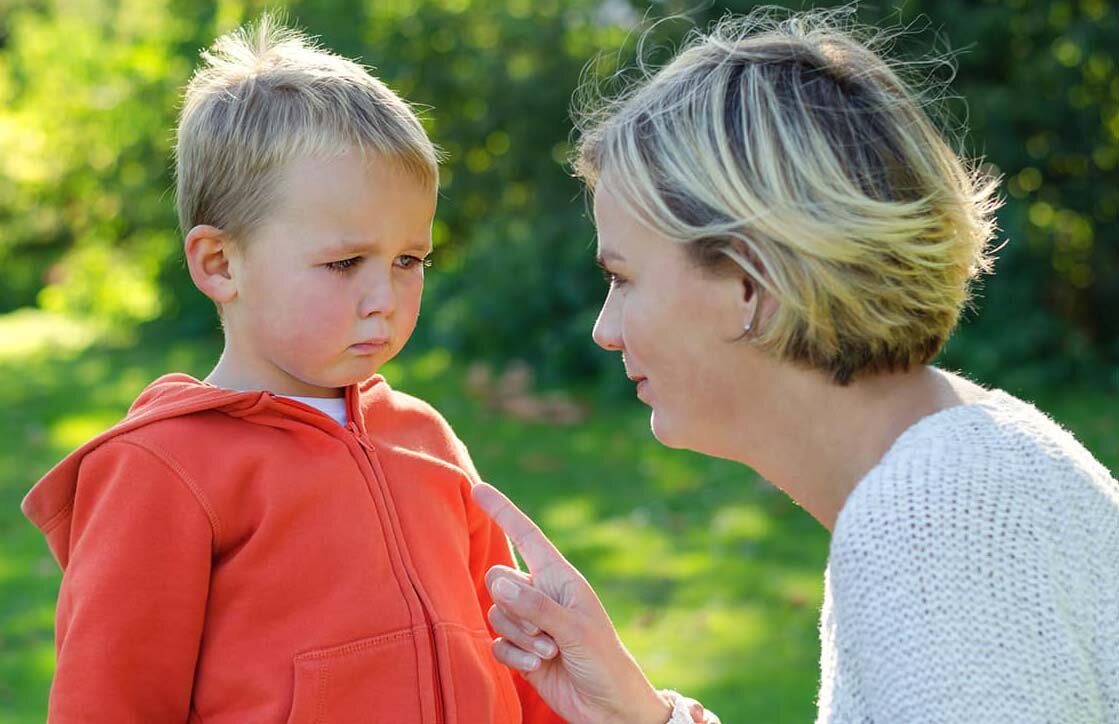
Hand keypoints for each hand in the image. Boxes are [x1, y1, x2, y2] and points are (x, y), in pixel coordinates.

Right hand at [473, 483, 670, 723]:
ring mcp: (529, 623)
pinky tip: (537, 666)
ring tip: (550, 651)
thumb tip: (497, 581)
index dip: (502, 511)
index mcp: (559, 577)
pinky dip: (514, 656)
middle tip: (545, 632)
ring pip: (495, 613)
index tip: (478, 488)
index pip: (526, 535)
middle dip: (515, 608)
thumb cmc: (603, 660)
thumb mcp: (575, 629)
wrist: (608, 706)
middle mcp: (541, 594)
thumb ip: (535, 605)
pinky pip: (497, 643)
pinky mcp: (520, 650)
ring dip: (520, 636)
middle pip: (498, 579)